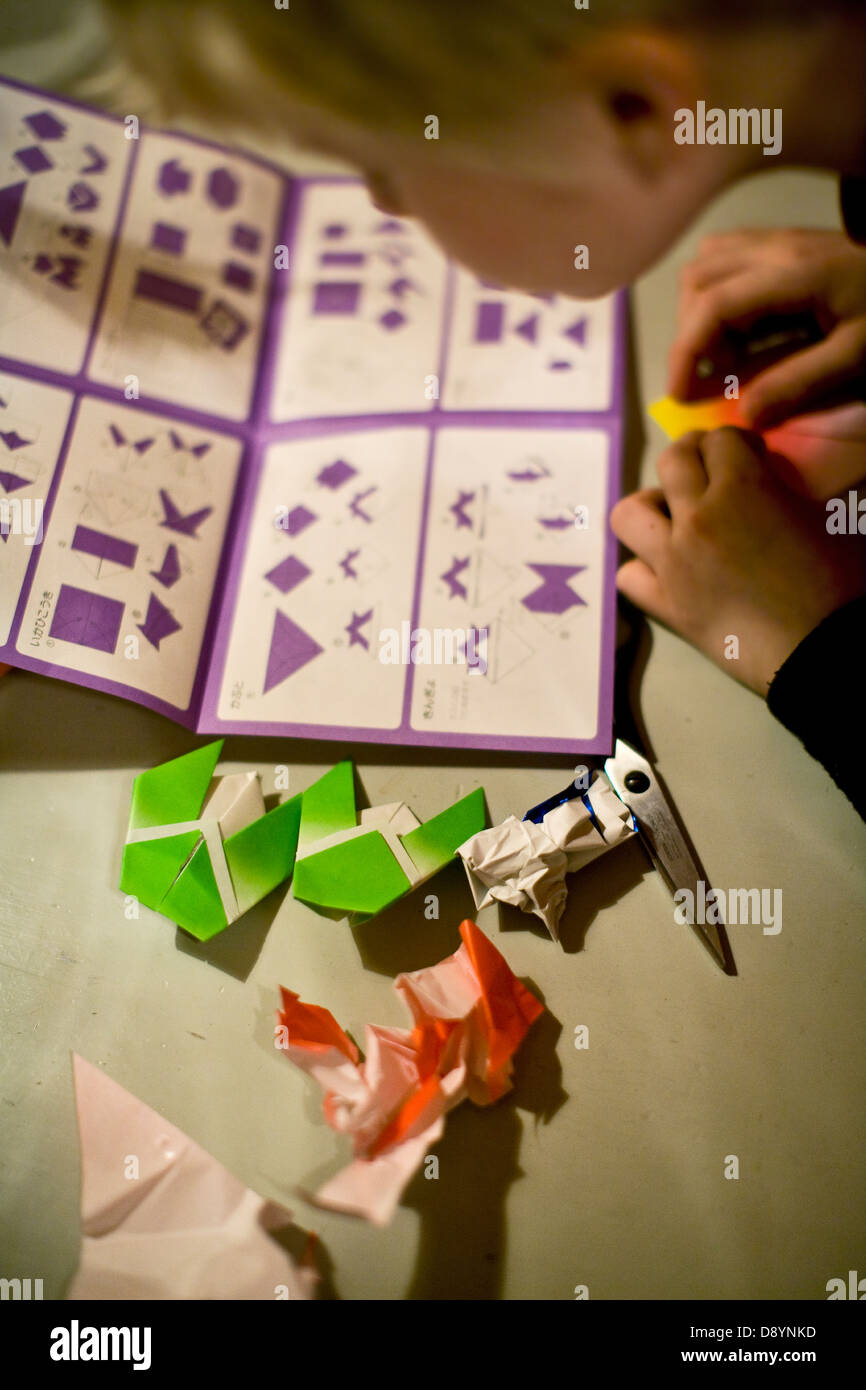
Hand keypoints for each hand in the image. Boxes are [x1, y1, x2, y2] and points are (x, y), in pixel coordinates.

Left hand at [610, 428, 865, 694]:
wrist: (826, 651)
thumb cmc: (842, 580)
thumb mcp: (836, 516)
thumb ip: (802, 486)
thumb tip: (785, 477)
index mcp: (744, 487)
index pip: (720, 439)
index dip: (738, 443)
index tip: (753, 457)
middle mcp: (697, 519)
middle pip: (671, 462)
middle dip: (693, 456)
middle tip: (711, 473)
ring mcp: (674, 564)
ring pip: (629, 514)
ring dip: (651, 507)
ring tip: (676, 517)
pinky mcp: (667, 607)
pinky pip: (628, 576)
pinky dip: (642, 568)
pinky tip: (667, 569)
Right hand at [668, 229, 865, 429]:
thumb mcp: (858, 356)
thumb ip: (801, 384)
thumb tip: (746, 414)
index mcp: (796, 273)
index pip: (714, 305)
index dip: (685, 352)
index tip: (680, 395)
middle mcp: (778, 246)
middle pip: (698, 280)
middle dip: (691, 333)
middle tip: (715, 376)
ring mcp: (780, 237)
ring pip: (705, 263)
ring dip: (699, 309)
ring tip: (726, 349)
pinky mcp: (784, 240)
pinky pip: (725, 254)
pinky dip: (714, 290)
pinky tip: (739, 321)